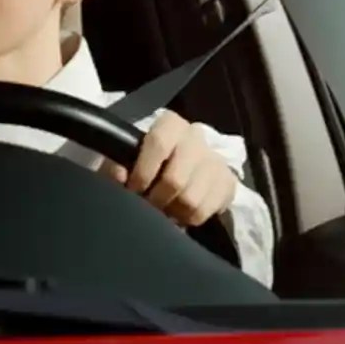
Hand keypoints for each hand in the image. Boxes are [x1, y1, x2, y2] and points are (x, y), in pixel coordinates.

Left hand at [98, 110, 236, 226]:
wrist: (176, 166)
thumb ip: (116, 165)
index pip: (159, 143)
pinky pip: (205, 211)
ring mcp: (215, 160)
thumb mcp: (125, 158)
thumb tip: (119, 177)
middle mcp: (196, 138)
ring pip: (191, 200)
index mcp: (171, 124)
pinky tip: (178, 213)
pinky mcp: (228, 183)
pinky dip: (188, 218)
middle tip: (146, 206)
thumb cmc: (145, 160)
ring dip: (171, 212)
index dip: (143, 171)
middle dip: (156, 199)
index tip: (132, 189)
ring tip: (161, 211)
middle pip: (175, 179)